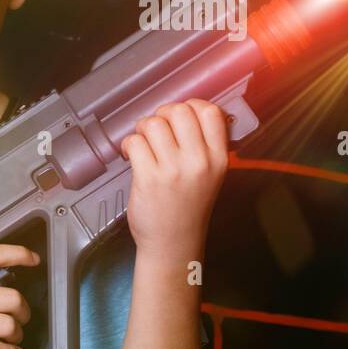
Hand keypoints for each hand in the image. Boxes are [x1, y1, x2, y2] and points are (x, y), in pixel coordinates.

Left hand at [121, 99, 228, 259]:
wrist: (174, 242)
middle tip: (156, 131)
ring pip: (153, 123)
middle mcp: (199, 161)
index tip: (178, 118)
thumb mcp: (210, 175)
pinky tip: (132, 156)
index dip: (190, 106)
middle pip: (178, 111)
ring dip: (142, 129)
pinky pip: (134, 142)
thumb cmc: (188, 207)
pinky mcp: (148, 178)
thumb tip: (185, 113)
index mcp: (219, 158)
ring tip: (143, 144)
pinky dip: (129, 145)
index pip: (210, 111)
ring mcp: (173, 169)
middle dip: (161, 115)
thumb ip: (204, 146)